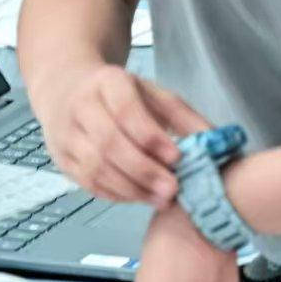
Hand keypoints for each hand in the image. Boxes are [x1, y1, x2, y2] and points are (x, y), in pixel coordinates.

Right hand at [39, 66, 209, 204]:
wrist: (66, 91)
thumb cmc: (119, 95)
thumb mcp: (152, 93)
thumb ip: (183, 116)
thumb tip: (217, 140)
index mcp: (106, 82)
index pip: (126, 110)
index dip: (150, 136)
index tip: (176, 157)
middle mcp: (80, 106)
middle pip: (109, 143)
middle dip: (144, 170)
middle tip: (173, 189)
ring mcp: (66, 135)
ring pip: (96, 167)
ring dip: (131, 188)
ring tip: (161, 199)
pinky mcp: (62, 160)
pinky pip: (88, 183)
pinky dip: (116, 194)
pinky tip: (140, 197)